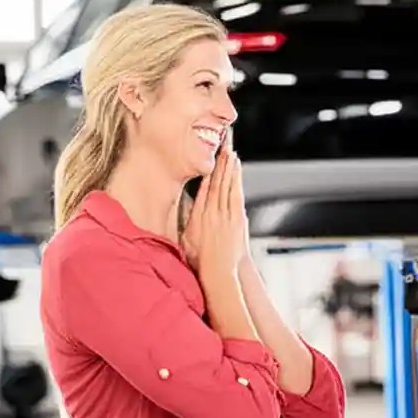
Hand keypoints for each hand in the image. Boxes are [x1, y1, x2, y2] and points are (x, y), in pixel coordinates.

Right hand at [182, 138, 248, 278]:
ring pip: (226, 184)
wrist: (219, 272)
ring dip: (228, 166)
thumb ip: (184, 222)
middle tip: (222, 145)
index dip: (206, 172)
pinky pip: (235, 193)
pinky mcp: (236, 218)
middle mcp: (211, 211)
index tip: (208, 158)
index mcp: (198, 216)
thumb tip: (181, 209)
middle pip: (215, 181)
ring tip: (230, 151)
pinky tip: (237, 168)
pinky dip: (235, 179)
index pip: (203, 188)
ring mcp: (225, 214)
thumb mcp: (186, 239)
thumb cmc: (202, 260)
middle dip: (219, 162)